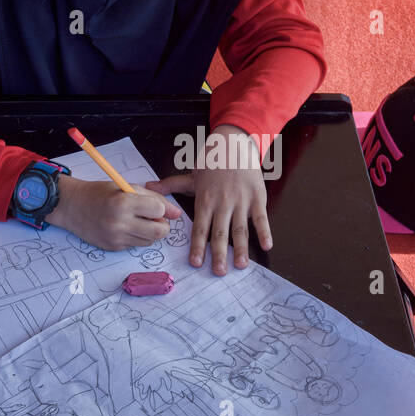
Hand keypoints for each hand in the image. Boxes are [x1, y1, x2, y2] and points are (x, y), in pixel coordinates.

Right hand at [45, 175, 180, 250]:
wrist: (72, 206)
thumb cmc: (100, 193)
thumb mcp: (126, 187)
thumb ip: (153, 198)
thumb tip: (176, 213)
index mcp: (123, 203)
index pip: (158, 210)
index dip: (161, 208)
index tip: (153, 206)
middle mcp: (120, 223)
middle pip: (159, 232)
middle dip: (163, 225)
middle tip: (155, 218)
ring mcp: (116, 238)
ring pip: (150, 241)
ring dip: (150, 232)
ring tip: (138, 221)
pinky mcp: (113, 247)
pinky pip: (136, 245)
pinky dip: (137, 237)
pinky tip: (126, 227)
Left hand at [146, 125, 272, 275]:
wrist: (235, 143)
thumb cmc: (212, 161)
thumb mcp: (191, 174)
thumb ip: (170, 185)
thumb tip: (148, 187)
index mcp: (205, 200)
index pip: (200, 228)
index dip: (198, 246)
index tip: (196, 263)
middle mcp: (223, 203)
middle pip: (220, 232)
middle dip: (219, 253)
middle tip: (219, 272)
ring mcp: (241, 201)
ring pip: (240, 228)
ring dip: (240, 248)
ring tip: (240, 265)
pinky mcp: (257, 197)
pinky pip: (261, 217)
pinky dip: (265, 232)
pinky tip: (267, 246)